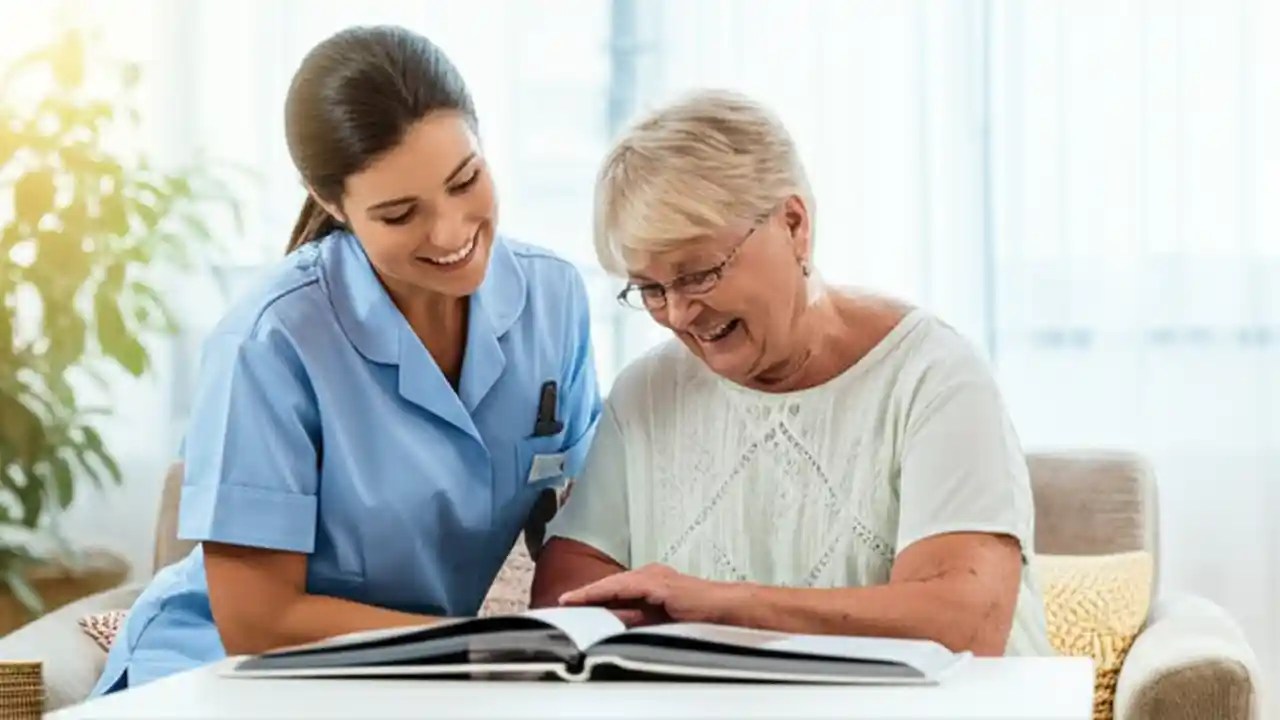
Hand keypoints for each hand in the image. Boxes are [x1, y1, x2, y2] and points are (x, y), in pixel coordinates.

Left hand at [557, 564, 739, 625]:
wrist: (724, 609)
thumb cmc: (699, 614)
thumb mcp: (659, 618)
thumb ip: (637, 617)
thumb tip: (614, 621)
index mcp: (652, 581)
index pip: (616, 588)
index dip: (593, 595)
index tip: (572, 603)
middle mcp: (651, 574)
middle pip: (611, 583)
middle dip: (586, 593)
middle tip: (562, 601)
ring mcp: (654, 577)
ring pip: (614, 583)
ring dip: (590, 592)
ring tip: (568, 600)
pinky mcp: (658, 584)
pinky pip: (625, 587)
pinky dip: (605, 592)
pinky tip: (590, 596)